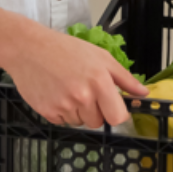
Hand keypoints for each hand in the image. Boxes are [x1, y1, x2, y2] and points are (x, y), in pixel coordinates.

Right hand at [4, 24, 147, 127]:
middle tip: (87, 92)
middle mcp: (82, 97)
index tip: (113, 107)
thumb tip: (143, 94)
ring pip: (80, 122)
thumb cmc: (66, 50)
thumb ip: (125, 78)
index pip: (117, 117)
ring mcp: (64, 106)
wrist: (29, 49)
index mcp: (100, 82)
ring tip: (69, 89)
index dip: (117, 114)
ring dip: (78, 112)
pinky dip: (62, 112)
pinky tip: (58, 94)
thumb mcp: (101, 57)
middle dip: (97, 111)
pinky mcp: (48, 113)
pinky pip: (63, 122)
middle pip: (98, 122)